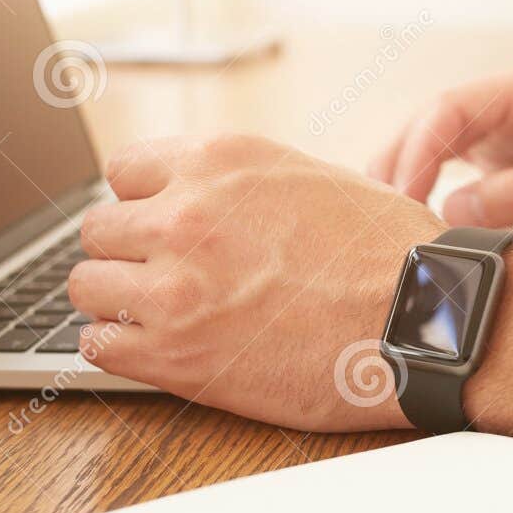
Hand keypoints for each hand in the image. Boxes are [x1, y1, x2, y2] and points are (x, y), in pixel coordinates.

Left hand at [69, 134, 441, 429]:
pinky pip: (96, 344)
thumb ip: (248, 187)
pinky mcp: (174, 351)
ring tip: (154, 317)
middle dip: (127, 254)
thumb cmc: (392, 255)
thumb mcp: (315, 180)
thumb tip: (218, 202)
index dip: (143, 205)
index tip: (160, 228)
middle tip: (162, 279)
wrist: (425, 319)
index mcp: (222, 161)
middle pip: (98, 228)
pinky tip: (152, 350)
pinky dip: (117, 348)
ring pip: (86, 284)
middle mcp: (187, 212)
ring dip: (116, 301)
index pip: (124, 171)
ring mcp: (174, 282)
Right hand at [369, 67, 512, 237]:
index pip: (453, 109)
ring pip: (437, 141)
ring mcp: (511, 128)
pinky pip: (454, 166)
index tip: (401, 198)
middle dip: (400, 161)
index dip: (418, 152)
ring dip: (407, 174)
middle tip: (376, 214)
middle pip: (434, 120)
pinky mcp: (510, 159)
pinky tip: (411, 220)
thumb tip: (451, 210)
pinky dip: (428, 189)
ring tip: (382, 219)